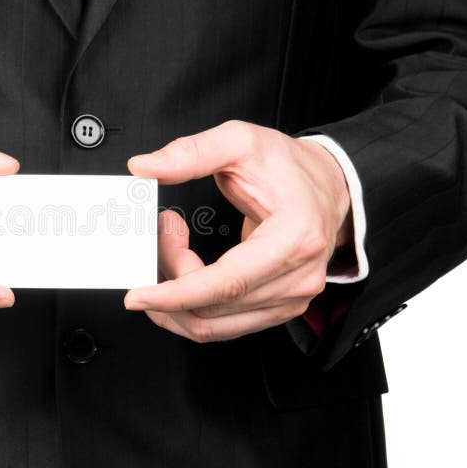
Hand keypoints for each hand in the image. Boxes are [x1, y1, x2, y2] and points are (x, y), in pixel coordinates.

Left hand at [124, 120, 352, 341]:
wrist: (328, 184)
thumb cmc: (288, 166)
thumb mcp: (239, 142)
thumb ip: (190, 153)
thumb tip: (145, 167)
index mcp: (295, 238)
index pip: (226, 284)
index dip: (176, 294)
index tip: (138, 295)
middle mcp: (299, 277)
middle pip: (213, 307)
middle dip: (169, 281)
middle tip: (160, 239)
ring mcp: (292, 298)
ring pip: (213, 324)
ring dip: (176, 299)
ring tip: (169, 253)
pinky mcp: (280, 308)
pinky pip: (225, 325)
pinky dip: (192, 307)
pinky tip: (182, 277)